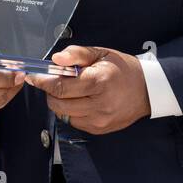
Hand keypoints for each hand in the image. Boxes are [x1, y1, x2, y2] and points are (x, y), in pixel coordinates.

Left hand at [24, 45, 150, 135]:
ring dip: (61, 102)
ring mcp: (99, 119)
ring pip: (64, 114)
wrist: (148, 90)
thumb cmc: (123, 69)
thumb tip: (55, 59)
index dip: (43, 82)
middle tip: (54, 82)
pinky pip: (75, 122)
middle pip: (58, 104)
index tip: (34, 77)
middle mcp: (99, 104)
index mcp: (98, 81)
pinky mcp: (100, 129)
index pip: (60, 86)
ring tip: (71, 91)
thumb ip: (77, 54)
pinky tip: (82, 101)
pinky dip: (72, 112)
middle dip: (51, 92)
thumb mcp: (101, 53)